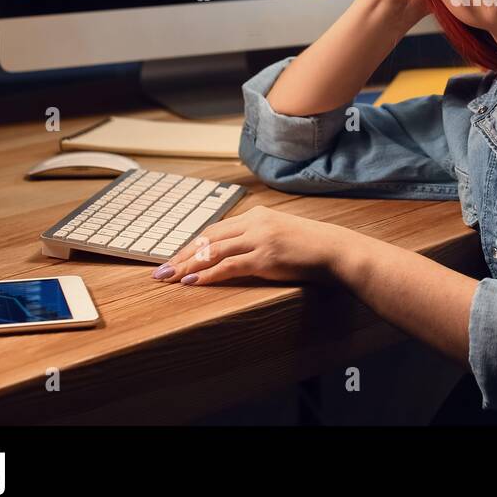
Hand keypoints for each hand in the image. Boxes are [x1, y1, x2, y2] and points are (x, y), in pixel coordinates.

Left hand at [151, 205, 348, 285]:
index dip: (192, 244)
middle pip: (208, 238)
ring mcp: (260, 239)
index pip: (216, 229)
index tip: (175, 257)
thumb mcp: (282, 235)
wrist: (336, 251)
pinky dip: (207, 275)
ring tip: (168, 278)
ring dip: (186, 266)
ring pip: (213, 251)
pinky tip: (192, 282)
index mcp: (258, 215)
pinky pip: (228, 266)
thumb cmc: (312, 247)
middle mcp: (256, 223)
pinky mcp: (265, 257)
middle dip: (182, 255)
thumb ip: (259, 238)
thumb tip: (235, 253)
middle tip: (161, 270)